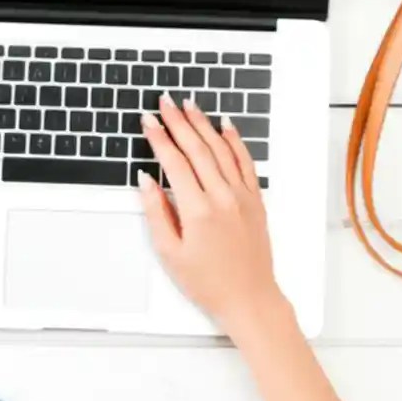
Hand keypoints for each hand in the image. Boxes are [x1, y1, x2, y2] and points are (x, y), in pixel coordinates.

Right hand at [135, 94, 287, 334]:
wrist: (249, 298)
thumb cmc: (208, 282)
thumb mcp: (170, 253)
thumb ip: (156, 212)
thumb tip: (146, 181)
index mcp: (198, 210)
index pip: (175, 162)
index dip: (159, 138)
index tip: (148, 120)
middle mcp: (223, 197)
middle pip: (198, 148)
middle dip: (179, 121)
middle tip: (165, 102)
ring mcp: (242, 197)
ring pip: (222, 150)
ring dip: (204, 124)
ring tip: (190, 105)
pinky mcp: (255, 201)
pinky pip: (245, 163)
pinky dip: (235, 141)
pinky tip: (226, 127)